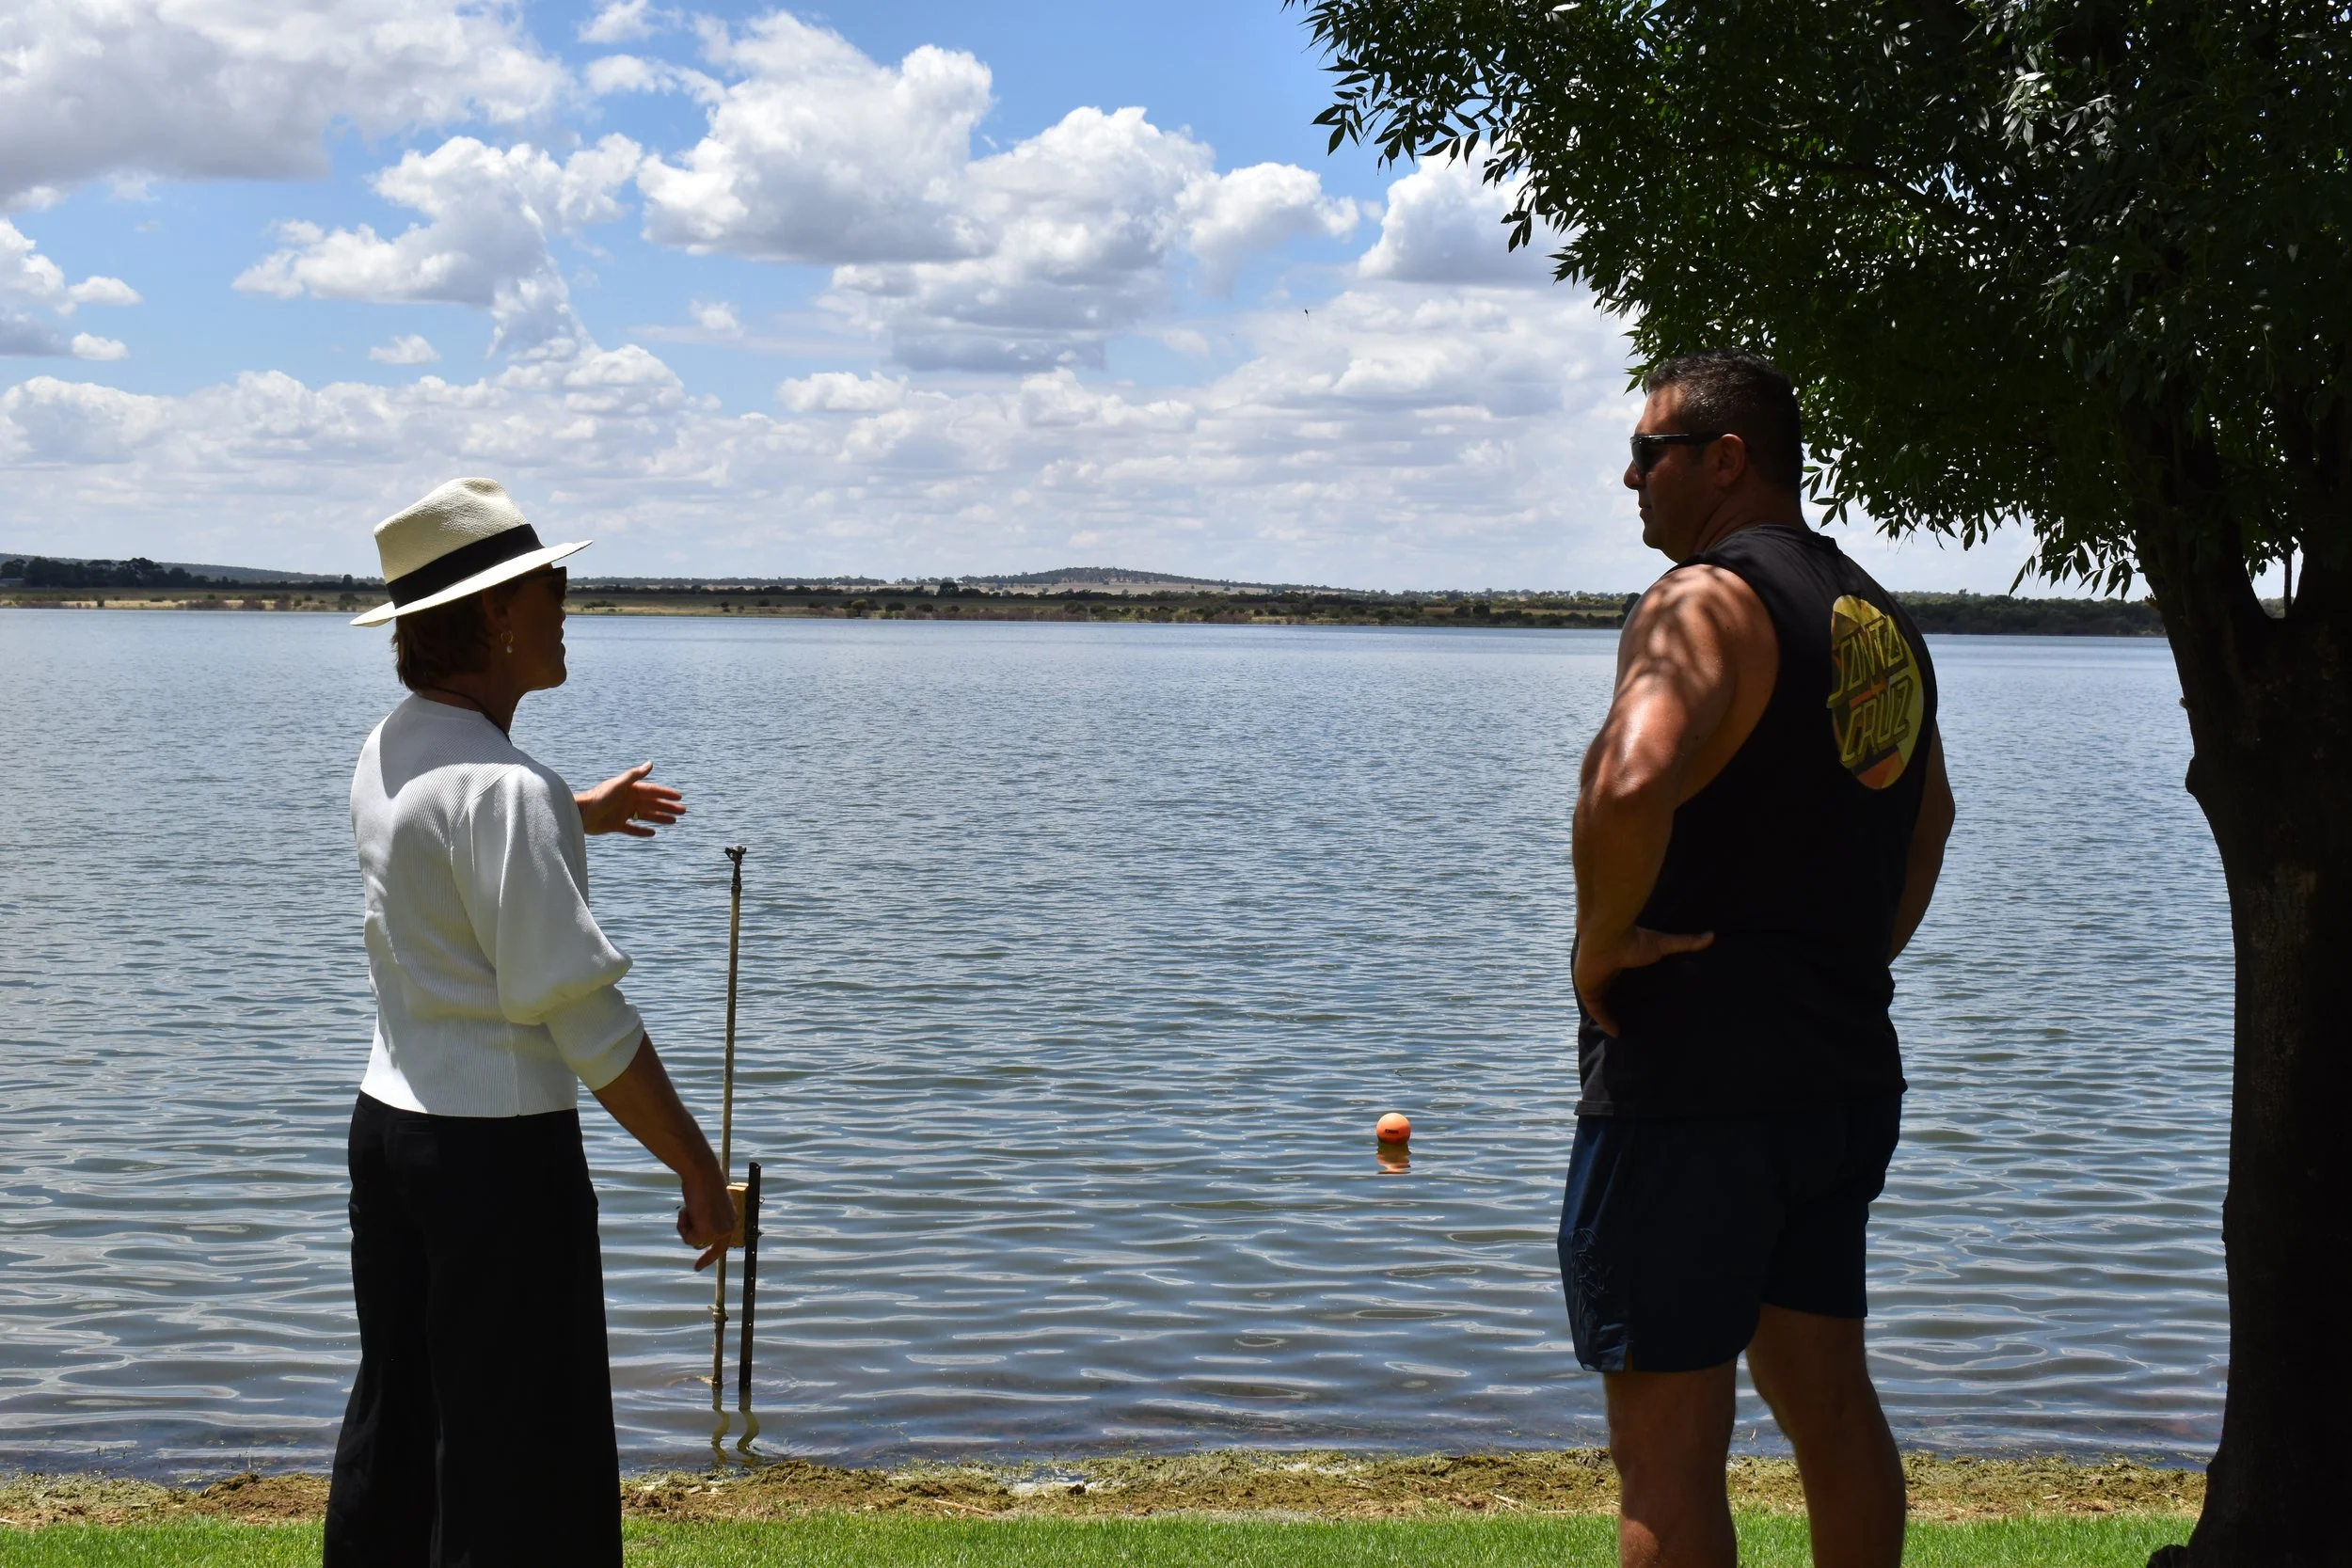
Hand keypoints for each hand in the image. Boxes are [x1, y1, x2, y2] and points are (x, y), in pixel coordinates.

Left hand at [577, 762, 684, 837]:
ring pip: (646, 816)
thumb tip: (651, 763)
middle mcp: (627, 801)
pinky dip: (642, 831)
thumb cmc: (599, 797)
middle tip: (683, 811)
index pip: (652, 791)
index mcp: (629, 790)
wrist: (580, 814)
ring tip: (673, 821)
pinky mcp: (616, 825)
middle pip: (652, 804)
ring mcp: (622, 813)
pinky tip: (653, 833)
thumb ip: (635, 775)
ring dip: (659, 818)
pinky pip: (633, 829)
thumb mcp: (619, 784)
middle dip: (667, 807)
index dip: (666, 794)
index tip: (679, 797)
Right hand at [677, 1169, 736, 1272]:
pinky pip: (687, 1238)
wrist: (702, 1174)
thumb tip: (694, 1229)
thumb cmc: (702, 1182)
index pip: (721, 1244)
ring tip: (689, 1208)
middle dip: (692, 1237)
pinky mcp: (707, 1234)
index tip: (697, 1267)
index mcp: (731, 1220)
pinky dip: (682, 1225)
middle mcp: (728, 1228)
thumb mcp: (706, 1202)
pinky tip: (688, 1210)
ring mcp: (718, 1233)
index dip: (709, 1256)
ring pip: (693, 1241)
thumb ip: (705, 1217)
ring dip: (685, 1226)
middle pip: (705, 1246)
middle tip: (694, 1255)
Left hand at [1574, 925, 1714, 1037]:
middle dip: (1620, 1006)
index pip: (1623, 980)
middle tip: (1636, 1023)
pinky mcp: (1588, 990)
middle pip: (1612, 994)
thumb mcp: (1663, 944)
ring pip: (1602, 1004)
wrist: (1608, 937)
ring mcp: (1595, 982)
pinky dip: (1604, 1021)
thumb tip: (1712, 936)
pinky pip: (1595, 1010)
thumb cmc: (1634, 940)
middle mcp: (1606, 973)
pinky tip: (1616, 1033)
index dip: (1631, 991)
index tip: (1644, 1004)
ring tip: (1627, 1032)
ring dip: (1610, 1016)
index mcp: (1621, 963)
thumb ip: (1685, 942)